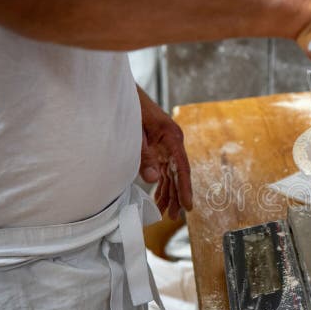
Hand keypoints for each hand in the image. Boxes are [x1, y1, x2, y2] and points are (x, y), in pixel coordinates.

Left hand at [137, 87, 192, 218]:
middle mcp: (173, 143)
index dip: (185, 188)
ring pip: (171, 175)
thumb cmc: (131, 108)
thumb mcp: (136, 132)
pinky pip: (163, 170)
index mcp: (173, 137)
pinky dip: (162, 185)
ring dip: (169, 193)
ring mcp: (166, 146)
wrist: (122, 93)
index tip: (188, 206)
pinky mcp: (159, 148)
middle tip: (174, 216)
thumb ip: (145, 156)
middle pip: (178, 174)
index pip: (182, 168)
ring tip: (166, 213)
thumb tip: (153, 180)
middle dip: (177, 196)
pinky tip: (160, 198)